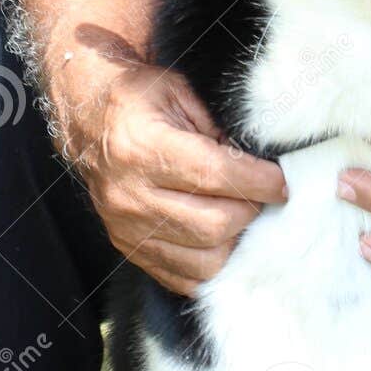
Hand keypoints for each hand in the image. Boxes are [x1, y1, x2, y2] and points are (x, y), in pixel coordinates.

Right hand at [57, 60, 286, 296]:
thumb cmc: (139, 100)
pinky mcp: (128, 248)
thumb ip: (218, 128)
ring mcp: (126, 228)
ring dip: (234, 242)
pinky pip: (180, 278)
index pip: (213, 175)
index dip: (257, 181)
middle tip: (263, 195)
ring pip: (200, 261)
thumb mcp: (179, 92)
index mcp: (143, 146)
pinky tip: (223, 239)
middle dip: (250, 211)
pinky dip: (210, 265)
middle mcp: (131, 193)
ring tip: (243, 215)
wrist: (88, 121)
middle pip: (211, 225)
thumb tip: (257, 164)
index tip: (282, 181)